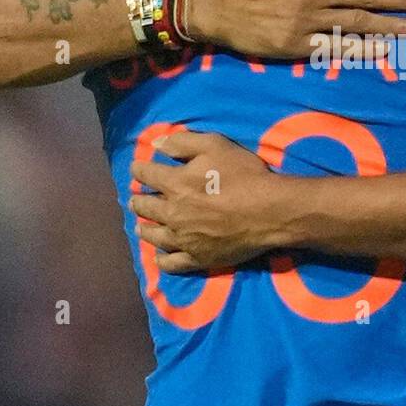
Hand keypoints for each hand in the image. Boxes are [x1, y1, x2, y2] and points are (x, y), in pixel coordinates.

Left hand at [130, 130, 282, 271]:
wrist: (269, 211)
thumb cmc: (244, 175)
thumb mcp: (215, 145)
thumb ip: (182, 143)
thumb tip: (155, 144)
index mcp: (174, 184)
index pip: (146, 175)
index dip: (139, 170)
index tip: (138, 169)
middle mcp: (172, 213)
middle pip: (146, 207)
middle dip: (138, 201)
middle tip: (135, 200)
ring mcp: (183, 239)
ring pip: (154, 236)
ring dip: (144, 229)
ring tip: (141, 227)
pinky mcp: (198, 258)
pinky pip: (172, 263)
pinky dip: (162, 259)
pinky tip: (160, 256)